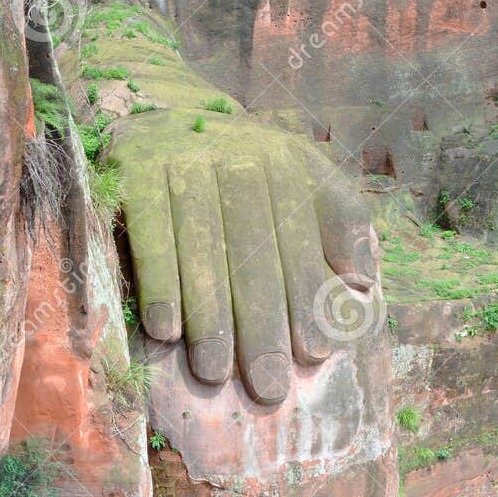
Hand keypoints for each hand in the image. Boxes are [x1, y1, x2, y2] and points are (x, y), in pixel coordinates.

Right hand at [104, 81, 380, 405]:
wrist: (158, 110)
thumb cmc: (240, 166)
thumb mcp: (300, 176)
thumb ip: (339, 220)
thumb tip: (364, 277)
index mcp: (284, 162)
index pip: (300, 239)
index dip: (308, 299)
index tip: (314, 354)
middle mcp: (237, 157)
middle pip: (254, 251)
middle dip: (262, 324)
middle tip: (267, 386)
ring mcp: (182, 161)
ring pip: (202, 248)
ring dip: (211, 316)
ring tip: (215, 373)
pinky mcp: (133, 171)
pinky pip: (149, 233)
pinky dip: (160, 283)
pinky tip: (166, 331)